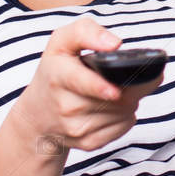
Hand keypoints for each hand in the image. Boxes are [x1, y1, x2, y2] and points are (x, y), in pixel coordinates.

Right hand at [9, 18, 163, 156]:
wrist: (39, 114)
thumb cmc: (56, 71)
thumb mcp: (62, 41)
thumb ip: (87, 32)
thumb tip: (114, 44)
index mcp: (58, 75)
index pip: (80, 82)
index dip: (99, 86)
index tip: (114, 90)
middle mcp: (66, 106)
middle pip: (116, 99)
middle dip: (133, 84)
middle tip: (135, 72)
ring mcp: (77, 128)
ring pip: (124, 112)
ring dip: (131, 98)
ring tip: (118, 87)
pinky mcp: (89, 143)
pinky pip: (123, 126)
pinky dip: (126, 115)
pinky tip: (114, 105)